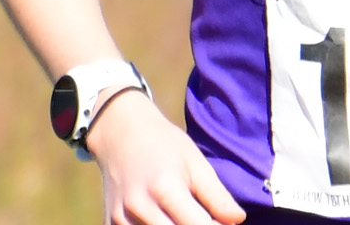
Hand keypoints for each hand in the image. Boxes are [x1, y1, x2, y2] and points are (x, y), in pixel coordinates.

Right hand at [86, 91, 245, 224]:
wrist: (120, 133)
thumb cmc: (164, 145)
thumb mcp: (195, 162)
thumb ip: (217, 195)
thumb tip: (237, 220)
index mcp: (166, 188)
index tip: (221, 221)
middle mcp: (140, 207)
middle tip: (203, 218)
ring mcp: (121, 218)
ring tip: (183, 215)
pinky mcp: (111, 223)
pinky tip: (164, 217)